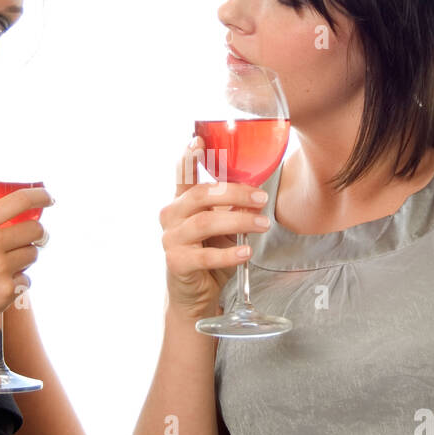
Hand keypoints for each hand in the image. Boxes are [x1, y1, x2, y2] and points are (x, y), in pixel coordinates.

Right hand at [0, 187, 51, 357]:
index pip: (19, 201)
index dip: (40, 196)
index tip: (48, 197)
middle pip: (35, 229)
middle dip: (34, 232)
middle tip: (25, 238)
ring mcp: (2, 269)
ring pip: (33, 255)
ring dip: (24, 257)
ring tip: (2, 266)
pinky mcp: (8, 292)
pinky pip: (25, 280)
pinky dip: (17, 282)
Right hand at [159, 137, 269, 319]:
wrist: (194, 294)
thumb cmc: (209, 255)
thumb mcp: (223, 228)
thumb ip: (231, 210)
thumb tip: (254, 195)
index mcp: (181, 202)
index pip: (182, 174)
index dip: (188, 157)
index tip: (199, 140)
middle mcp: (171, 216)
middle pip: (201, 195)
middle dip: (235, 193)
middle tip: (262, 197)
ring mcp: (171, 239)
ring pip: (206, 222)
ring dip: (239, 221)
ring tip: (263, 224)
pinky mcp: (177, 263)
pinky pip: (206, 256)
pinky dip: (229, 253)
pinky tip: (246, 251)